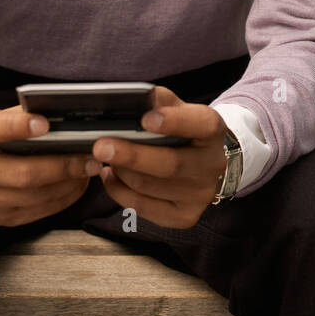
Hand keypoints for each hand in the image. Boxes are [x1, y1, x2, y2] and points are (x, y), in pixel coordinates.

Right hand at [0, 105, 91, 225]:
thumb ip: (20, 115)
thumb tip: (62, 116)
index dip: (17, 126)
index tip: (43, 123)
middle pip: (23, 173)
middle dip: (62, 166)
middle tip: (90, 158)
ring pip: (35, 196)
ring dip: (69, 184)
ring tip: (89, 169)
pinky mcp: (1, 218)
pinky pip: (39, 211)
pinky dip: (63, 197)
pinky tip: (76, 184)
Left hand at [91, 86, 228, 229]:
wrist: (206, 165)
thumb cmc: (185, 132)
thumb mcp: (180, 109)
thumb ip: (161, 101)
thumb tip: (136, 99)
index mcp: (213, 131)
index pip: (201, 124)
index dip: (174, 122)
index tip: (146, 119)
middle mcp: (212, 165)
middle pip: (170, 164)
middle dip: (132, 156)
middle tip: (101, 146)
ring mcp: (200, 195)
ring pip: (149, 186)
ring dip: (120, 171)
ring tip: (105, 156)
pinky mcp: (184, 217)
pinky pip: (142, 206)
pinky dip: (118, 190)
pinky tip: (110, 175)